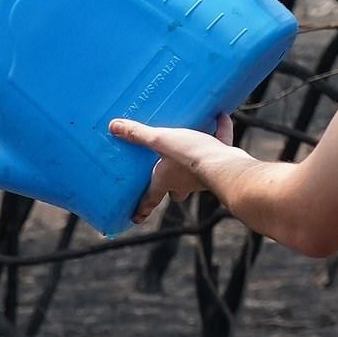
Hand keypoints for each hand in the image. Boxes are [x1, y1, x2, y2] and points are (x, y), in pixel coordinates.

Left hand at [109, 113, 234, 223]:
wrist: (224, 165)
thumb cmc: (189, 157)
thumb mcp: (160, 141)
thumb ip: (138, 134)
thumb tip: (113, 126)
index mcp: (166, 182)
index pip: (149, 201)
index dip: (141, 210)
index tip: (135, 218)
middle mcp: (184, 183)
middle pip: (176, 192)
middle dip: (171, 188)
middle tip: (167, 179)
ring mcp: (204, 176)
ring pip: (197, 173)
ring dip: (195, 161)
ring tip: (192, 146)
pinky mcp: (223, 162)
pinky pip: (221, 146)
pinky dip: (221, 132)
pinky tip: (220, 118)